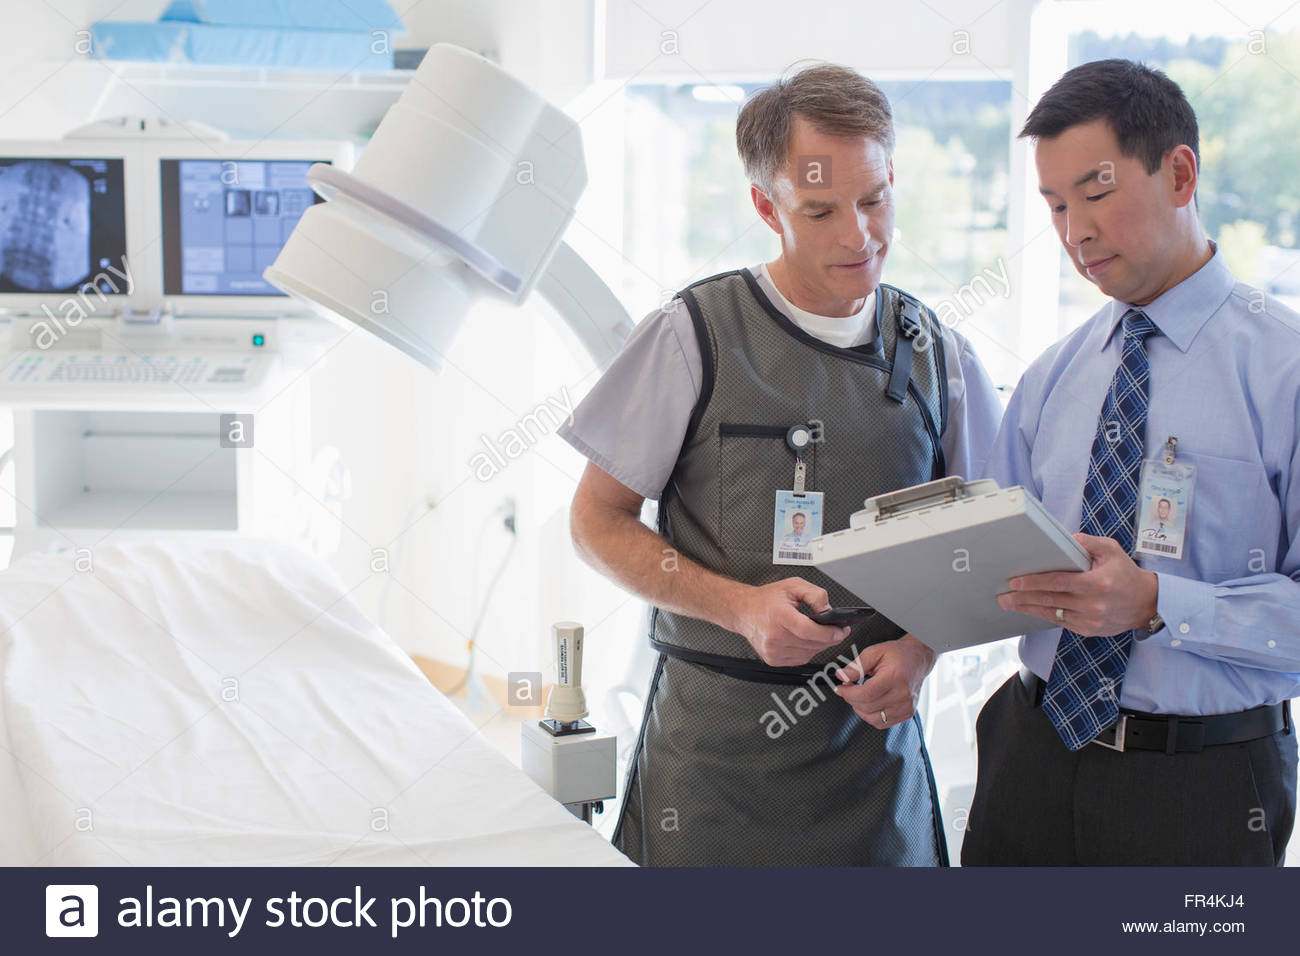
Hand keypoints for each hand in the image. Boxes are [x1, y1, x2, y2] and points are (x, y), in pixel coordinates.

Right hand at [730, 577, 850, 667]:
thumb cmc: (766, 599)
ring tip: (820, 633)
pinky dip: (808, 651)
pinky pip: (800, 659)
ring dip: (819, 645)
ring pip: (809, 654)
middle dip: (829, 638)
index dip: (828, 633)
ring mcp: (772, 650)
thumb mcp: (793, 585)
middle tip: (837, 630)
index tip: (840, 630)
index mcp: (778, 615)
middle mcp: (773, 636)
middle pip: (811, 644)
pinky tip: (806, 640)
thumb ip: (815, 594)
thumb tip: (828, 610)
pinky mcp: (772, 659)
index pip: (807, 630)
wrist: (743, 611)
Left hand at [833, 634, 936, 728]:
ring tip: (859, 696)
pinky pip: (882, 723)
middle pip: (868, 707)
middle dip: (851, 699)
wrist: (917, 660)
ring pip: (873, 719)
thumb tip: (842, 676)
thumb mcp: (875, 652)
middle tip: (847, 689)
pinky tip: (869, 703)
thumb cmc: (898, 654)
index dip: (848, 693)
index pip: (866, 694)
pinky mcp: (907, 714)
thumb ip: (857, 666)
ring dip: (860, 709)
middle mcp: (903, 695)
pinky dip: (871, 716)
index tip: (840, 688)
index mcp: (895, 678)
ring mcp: (906, 707)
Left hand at [996, 532, 1158, 636]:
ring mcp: (1091, 620)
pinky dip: (1045, 615)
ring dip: (1029, 609)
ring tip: (1010, 604)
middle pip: (1050, 600)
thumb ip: (1088, 542)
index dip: (1034, 583)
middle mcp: (1093, 605)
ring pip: (1052, 614)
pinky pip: (1061, 622)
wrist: (1146, 603)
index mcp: (1097, 583)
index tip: (1016, 582)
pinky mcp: (1089, 630)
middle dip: (1023, 598)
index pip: (1058, 582)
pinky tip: (1031, 609)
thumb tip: (1066, 538)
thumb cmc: (1126, 574)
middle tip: (1003, 595)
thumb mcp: (1112, 550)